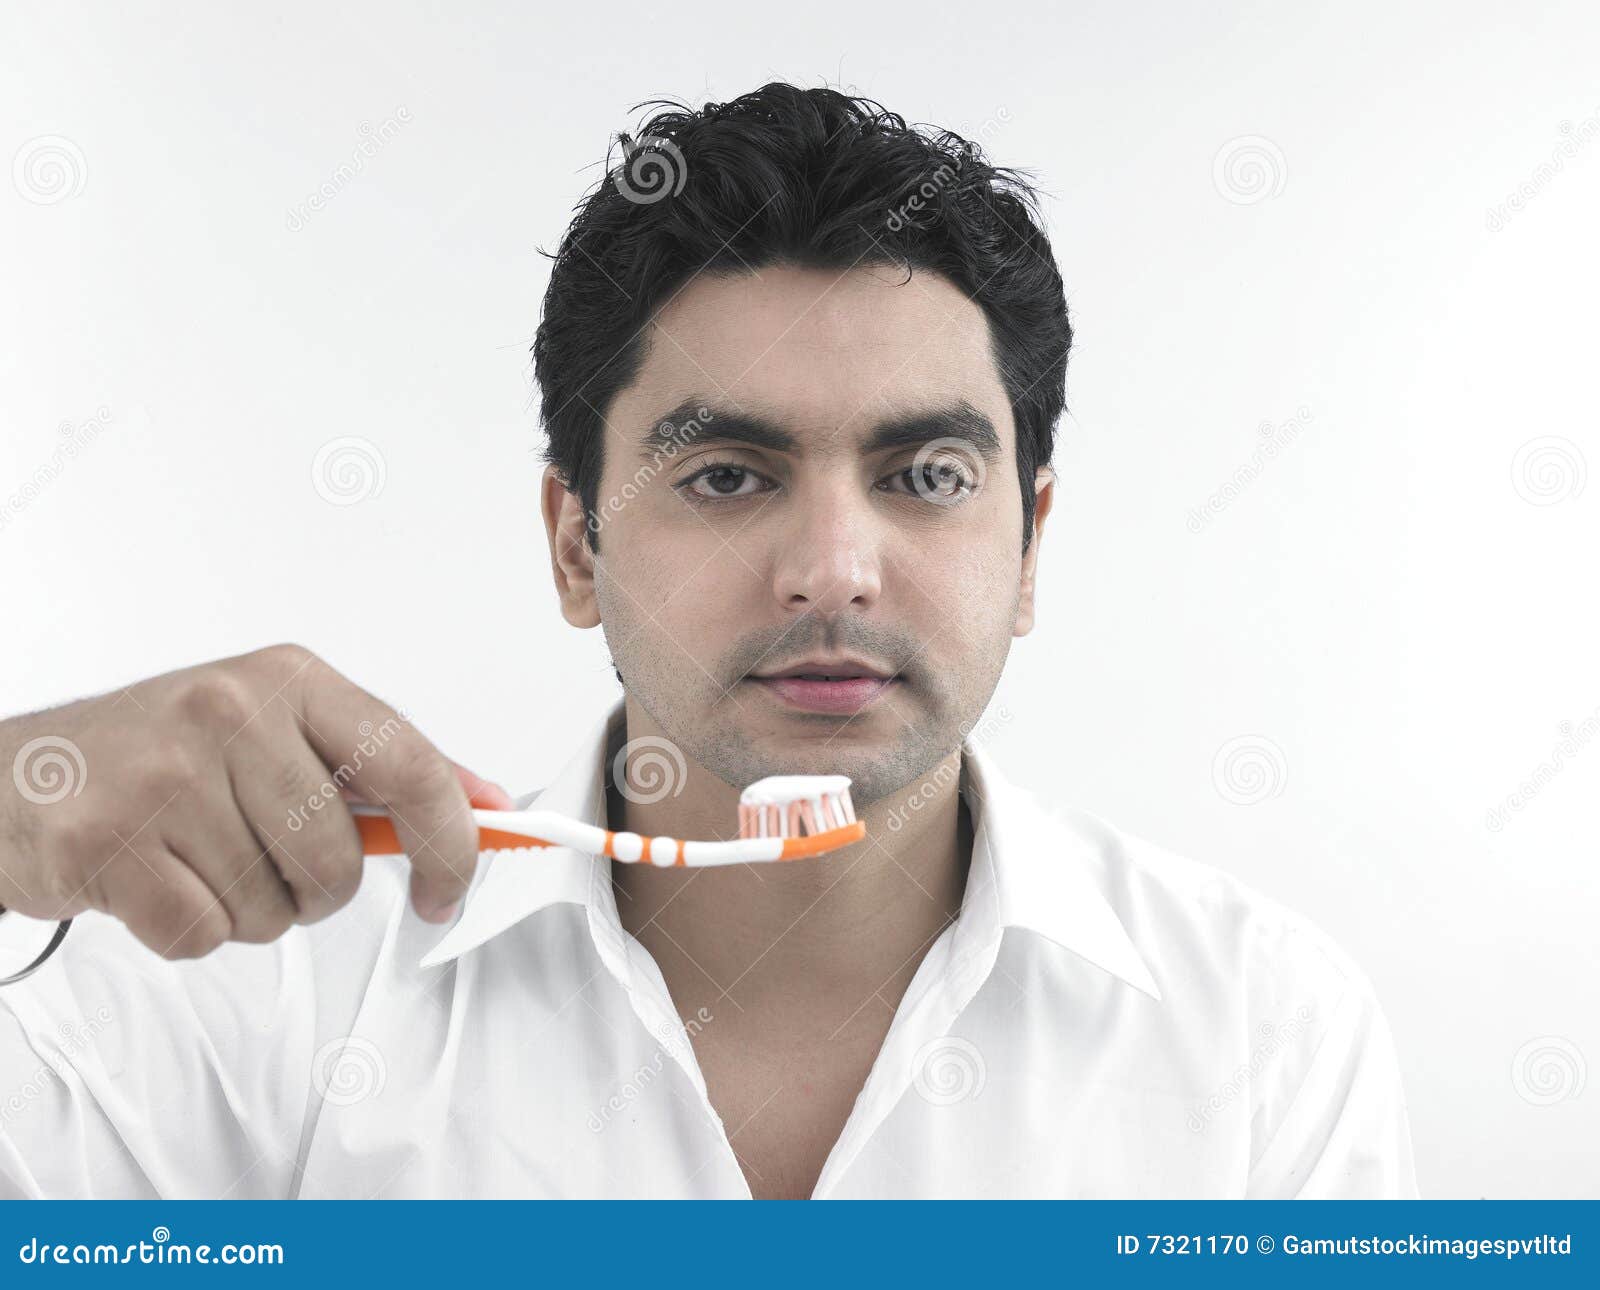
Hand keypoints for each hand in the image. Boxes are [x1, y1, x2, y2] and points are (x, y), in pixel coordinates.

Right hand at [0, 644, 513, 959]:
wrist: (18, 776)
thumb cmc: (164, 754)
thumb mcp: (279, 730)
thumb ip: (383, 769)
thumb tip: (486, 805)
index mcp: (289, 680)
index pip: (410, 765)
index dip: (450, 841)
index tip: (453, 887)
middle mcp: (231, 713)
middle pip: (338, 860)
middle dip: (314, 887)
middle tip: (263, 857)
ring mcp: (165, 776)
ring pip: (273, 908)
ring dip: (248, 908)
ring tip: (198, 857)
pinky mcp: (107, 843)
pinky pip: (204, 935)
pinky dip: (189, 929)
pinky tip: (156, 880)